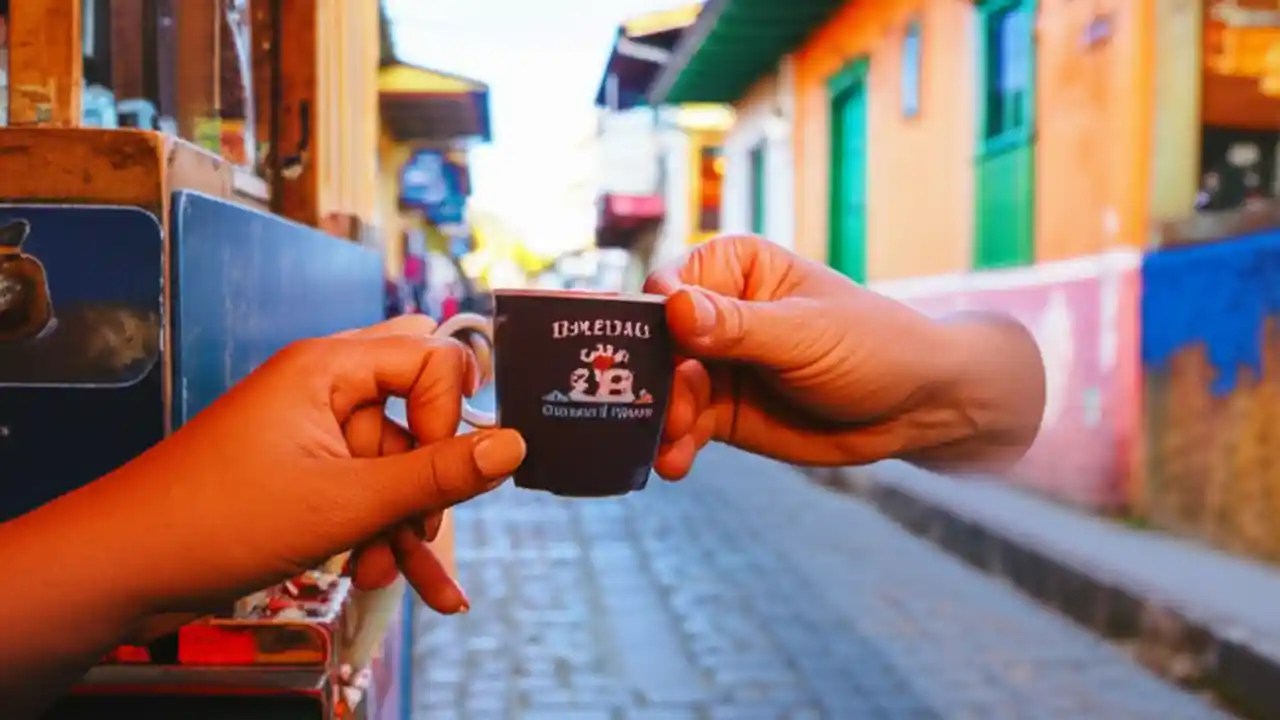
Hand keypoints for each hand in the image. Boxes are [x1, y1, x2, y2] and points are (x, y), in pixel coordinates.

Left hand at [83, 316, 525, 620]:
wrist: (125, 569)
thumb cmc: (219, 519)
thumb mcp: (347, 503)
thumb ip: (439, 476)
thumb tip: (516, 446)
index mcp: (328, 367)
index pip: (431, 357)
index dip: (450, 417)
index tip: (438, 472)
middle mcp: (324, 390)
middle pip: (417, 414)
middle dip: (432, 478)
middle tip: (425, 520)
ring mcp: (312, 436)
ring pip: (393, 469)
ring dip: (403, 524)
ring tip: (392, 575)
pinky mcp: (302, 477)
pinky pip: (365, 496)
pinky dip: (384, 535)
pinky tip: (407, 584)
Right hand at [649, 235, 1043, 477]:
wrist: (915, 408)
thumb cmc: (872, 345)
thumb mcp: (804, 333)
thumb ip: (737, 327)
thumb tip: (673, 308)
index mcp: (733, 268)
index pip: (668, 285)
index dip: (653, 320)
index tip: (656, 356)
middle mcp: (714, 312)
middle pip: (656, 342)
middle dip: (650, 379)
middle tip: (663, 411)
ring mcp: (715, 365)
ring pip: (664, 389)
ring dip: (660, 418)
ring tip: (673, 443)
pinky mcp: (722, 410)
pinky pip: (683, 425)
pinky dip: (674, 443)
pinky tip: (675, 462)